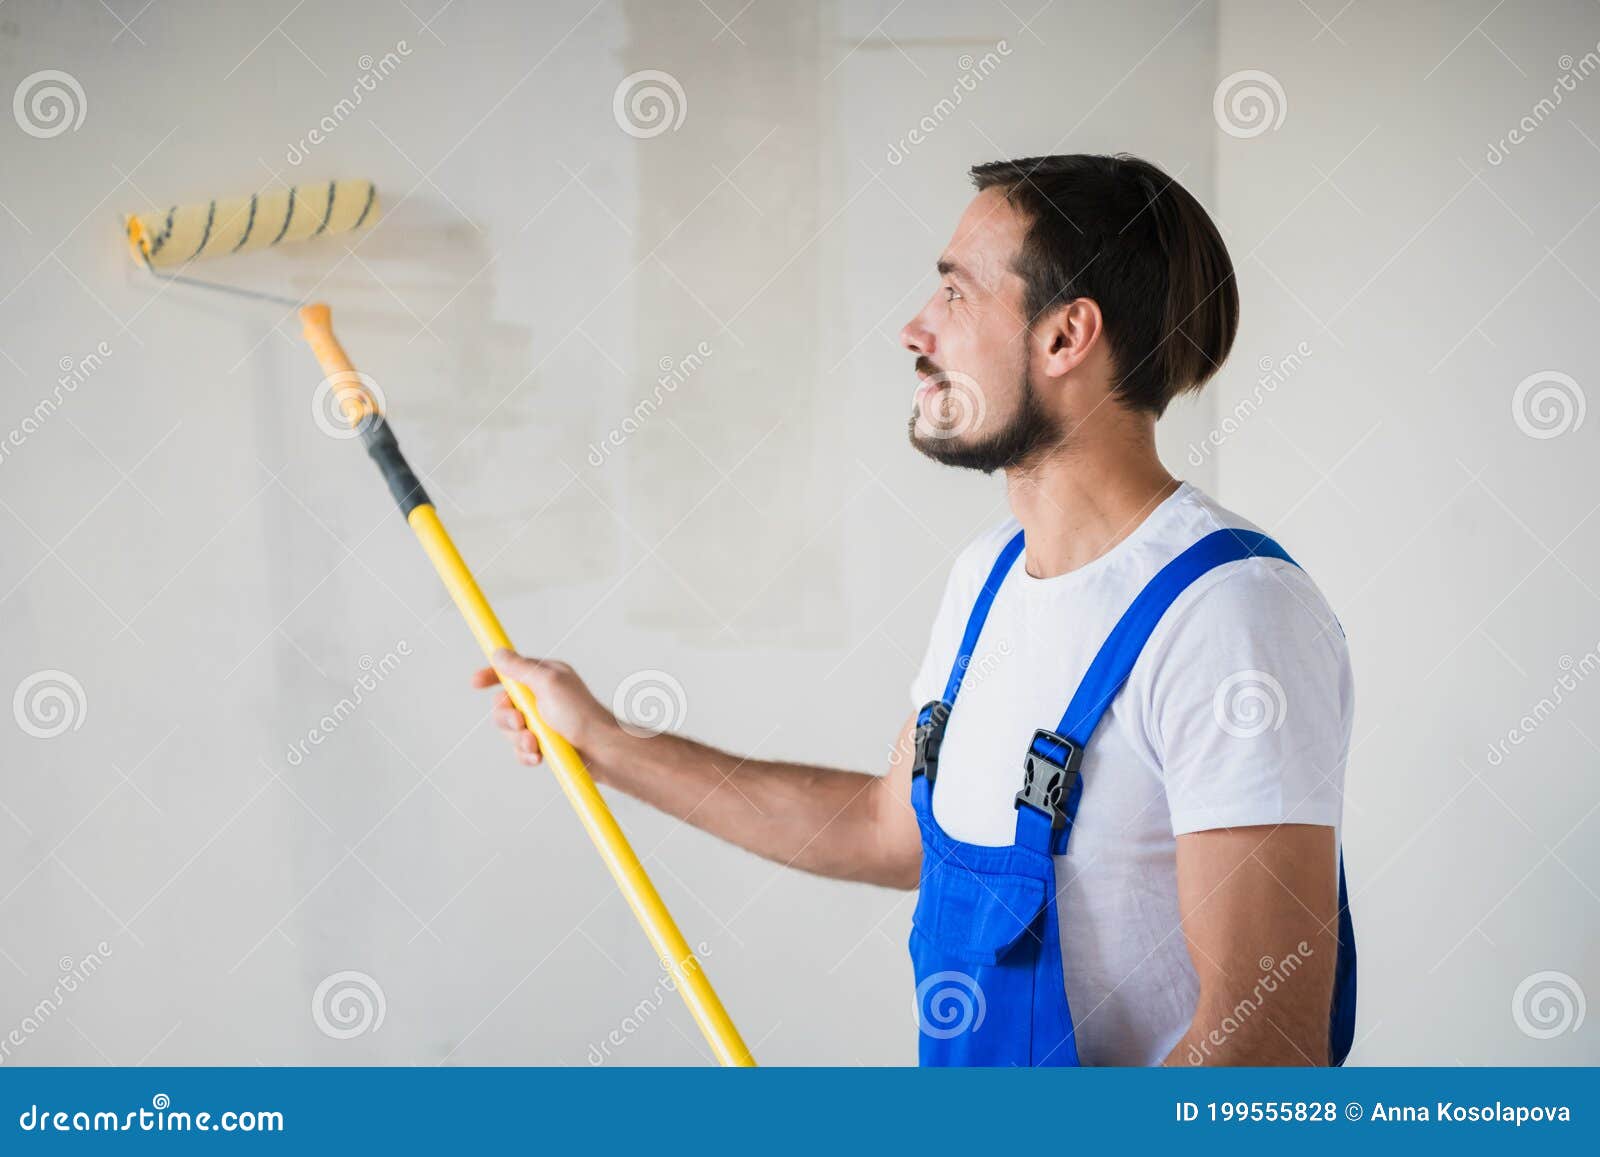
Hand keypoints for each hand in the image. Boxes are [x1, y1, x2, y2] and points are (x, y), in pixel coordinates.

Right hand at [471, 649, 622, 770]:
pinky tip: (538, 756)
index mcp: (545, 677)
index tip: (476, 682)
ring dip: (519, 738)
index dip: (492, 675)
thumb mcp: (549, 683)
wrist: (603, 751)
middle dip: (507, 717)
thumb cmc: (582, 715)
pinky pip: (521, 749)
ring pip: (510, 730)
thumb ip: (521, 668)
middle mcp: (542, 698)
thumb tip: (499, 653)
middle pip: (504, 704)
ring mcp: (543, 722)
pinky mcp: (544, 744)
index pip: (511, 671)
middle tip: (520, 722)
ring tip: (535, 743)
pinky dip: (526, 754)